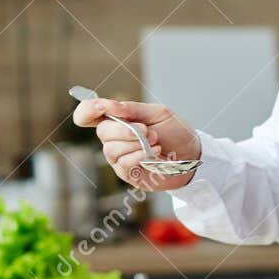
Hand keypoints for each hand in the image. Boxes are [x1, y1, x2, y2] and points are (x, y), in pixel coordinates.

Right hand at [71, 97, 200, 190]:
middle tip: (146, 130)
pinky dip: (138, 157)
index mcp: (118, 119)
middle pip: (102, 131)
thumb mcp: (157, 113)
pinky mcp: (126, 173)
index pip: (88, 114)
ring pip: (111, 149)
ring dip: (135, 144)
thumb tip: (108, 104)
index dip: (86, 110)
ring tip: (155, 142)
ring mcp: (118, 156)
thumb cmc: (175, 132)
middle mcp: (114, 138)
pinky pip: (122, 163)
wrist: (192, 155)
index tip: (100, 107)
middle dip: (124, 130)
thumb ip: (132, 109)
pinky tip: (153, 154)